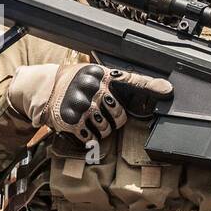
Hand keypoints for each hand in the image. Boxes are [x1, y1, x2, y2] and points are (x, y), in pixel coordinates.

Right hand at [8, 63, 171, 143]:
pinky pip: (90, 136)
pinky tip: (82, 126)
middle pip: (119, 113)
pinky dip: (89, 136)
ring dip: (102, 129)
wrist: (43, 88)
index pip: (131, 80)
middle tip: (104, 114)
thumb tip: (159, 88)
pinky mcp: (69, 120)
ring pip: (106, 128)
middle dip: (115, 119)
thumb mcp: (96, 76)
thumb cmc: (76, 83)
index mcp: (101, 74)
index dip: (150, 86)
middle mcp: (91, 86)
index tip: (167, 90)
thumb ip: (122, 83)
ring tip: (91, 119)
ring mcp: (79, 103)